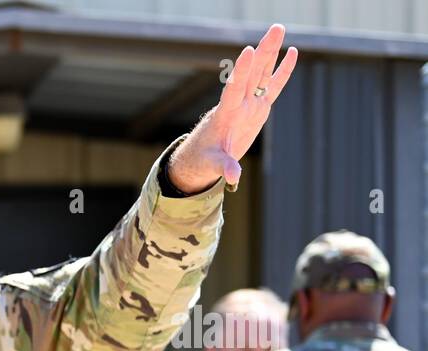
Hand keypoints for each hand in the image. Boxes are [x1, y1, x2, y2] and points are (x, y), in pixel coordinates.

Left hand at [168, 23, 297, 191]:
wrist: (203, 156)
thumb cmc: (204, 159)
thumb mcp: (213, 165)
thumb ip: (225, 167)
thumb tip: (233, 177)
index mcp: (226, 113)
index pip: (234, 88)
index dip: (241, 70)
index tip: (247, 50)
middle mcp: (239, 103)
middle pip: (253, 73)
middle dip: (264, 51)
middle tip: (275, 28)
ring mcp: (249, 104)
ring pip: (262, 73)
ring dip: (271, 52)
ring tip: (279, 29)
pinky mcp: (258, 108)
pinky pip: (273, 87)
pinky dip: (282, 71)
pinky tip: (291, 53)